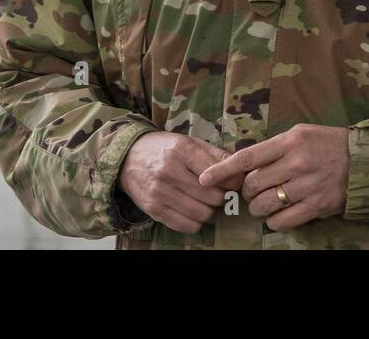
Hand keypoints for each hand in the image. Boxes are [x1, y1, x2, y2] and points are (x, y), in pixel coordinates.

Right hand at [117, 132, 241, 233]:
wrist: (128, 158)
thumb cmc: (164, 148)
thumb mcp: (189, 142)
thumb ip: (215, 154)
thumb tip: (240, 168)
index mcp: (181, 150)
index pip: (217, 173)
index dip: (232, 181)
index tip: (235, 183)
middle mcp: (169, 171)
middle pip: (211, 195)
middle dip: (223, 197)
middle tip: (222, 193)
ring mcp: (159, 192)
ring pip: (201, 213)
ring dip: (211, 211)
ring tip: (208, 202)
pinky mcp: (153, 209)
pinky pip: (186, 225)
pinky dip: (197, 222)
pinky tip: (195, 211)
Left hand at [198, 124, 348, 230]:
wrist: (363, 161)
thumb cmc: (327, 144)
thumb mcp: (300, 134)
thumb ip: (273, 147)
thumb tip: (244, 165)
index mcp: (290, 141)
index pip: (247, 157)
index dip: (222, 170)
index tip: (204, 179)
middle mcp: (296, 163)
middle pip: (252, 184)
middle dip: (247, 190)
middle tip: (254, 189)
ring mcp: (306, 186)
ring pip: (264, 204)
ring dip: (259, 206)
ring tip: (267, 200)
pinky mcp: (316, 206)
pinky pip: (282, 220)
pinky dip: (274, 220)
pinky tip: (279, 213)